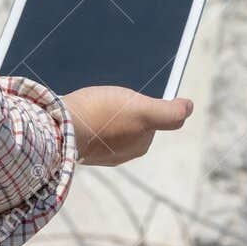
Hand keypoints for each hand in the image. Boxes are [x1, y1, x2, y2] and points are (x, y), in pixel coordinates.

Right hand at [63, 86, 193, 166]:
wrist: (57, 127)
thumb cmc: (102, 115)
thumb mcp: (143, 111)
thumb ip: (169, 113)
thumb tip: (189, 108)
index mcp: (139, 145)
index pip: (153, 116)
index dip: (147, 102)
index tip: (133, 93)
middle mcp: (122, 152)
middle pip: (134, 118)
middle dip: (127, 105)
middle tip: (113, 95)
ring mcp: (100, 149)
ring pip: (113, 120)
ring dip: (108, 109)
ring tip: (96, 100)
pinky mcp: (81, 142)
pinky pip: (94, 124)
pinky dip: (93, 114)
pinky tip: (84, 109)